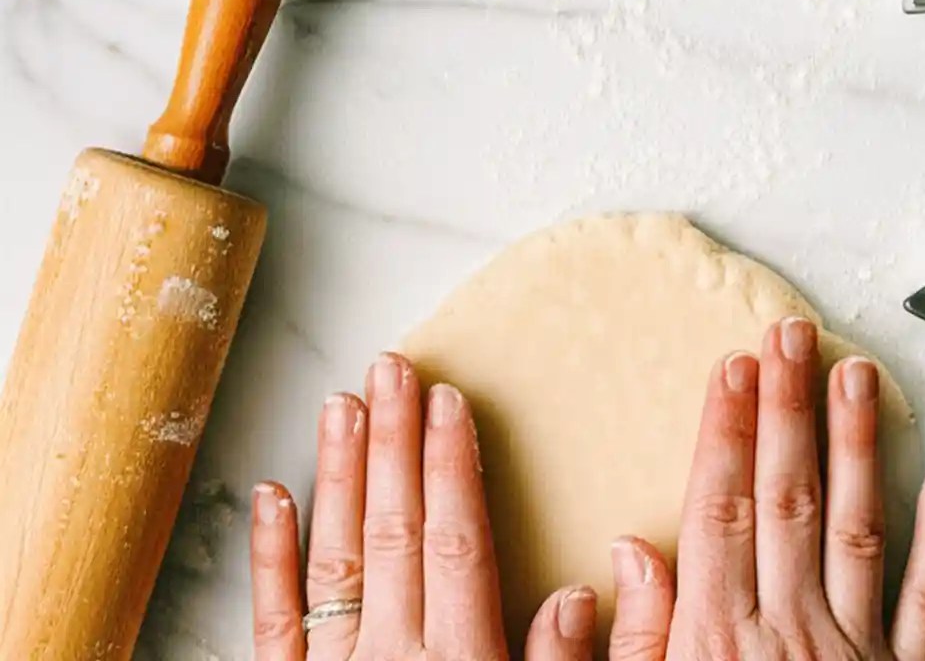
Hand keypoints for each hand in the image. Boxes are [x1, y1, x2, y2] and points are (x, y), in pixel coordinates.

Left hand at [249, 353, 597, 659]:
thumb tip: (575, 595)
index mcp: (461, 660)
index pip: (456, 542)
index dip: (451, 466)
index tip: (449, 402)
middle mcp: (393, 656)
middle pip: (395, 530)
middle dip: (395, 442)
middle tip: (392, 372)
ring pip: (336, 556)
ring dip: (341, 475)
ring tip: (343, 404)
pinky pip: (277, 617)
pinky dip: (270, 555)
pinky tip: (270, 494)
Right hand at [606, 318, 924, 659]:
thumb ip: (634, 638)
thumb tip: (631, 550)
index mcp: (717, 638)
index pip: (719, 509)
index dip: (725, 431)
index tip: (731, 369)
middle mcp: (789, 633)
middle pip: (787, 498)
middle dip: (787, 407)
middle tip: (791, 336)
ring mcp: (852, 652)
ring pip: (856, 528)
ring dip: (855, 444)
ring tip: (854, 373)